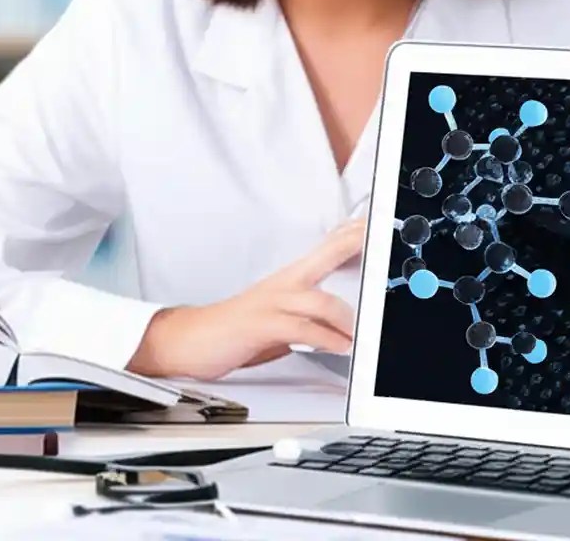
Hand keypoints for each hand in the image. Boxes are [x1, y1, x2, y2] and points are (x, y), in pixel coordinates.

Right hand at [127, 218, 365, 380]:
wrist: (191, 339)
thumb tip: (344, 323)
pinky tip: (340, 347)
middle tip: (378, 239)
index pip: (327, 247)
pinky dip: (326, 340)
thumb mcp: (280, 318)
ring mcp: (272, 303)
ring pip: (319, 300)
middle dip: (353, 245)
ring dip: (345, 318)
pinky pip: (302, 330)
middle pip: (326, 254)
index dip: (352, 232)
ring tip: (360, 335)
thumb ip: (310, 316)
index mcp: (290, 278)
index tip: (375, 222)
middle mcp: (283, 284)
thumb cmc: (238, 329)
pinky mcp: (261, 325)